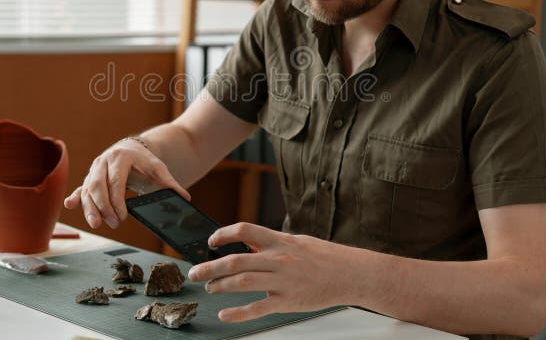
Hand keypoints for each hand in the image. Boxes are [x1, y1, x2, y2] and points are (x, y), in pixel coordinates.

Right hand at [63, 138, 189, 229]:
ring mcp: (95, 168)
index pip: (116, 181)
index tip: (123, 217)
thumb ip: (170, 185)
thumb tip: (185, 198)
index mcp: (121, 157)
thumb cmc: (147, 162)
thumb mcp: (159, 170)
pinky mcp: (90, 177)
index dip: (117, 200)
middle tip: (113, 224)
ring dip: (90, 208)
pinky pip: (82, 188)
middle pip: (98, 185)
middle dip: (103, 207)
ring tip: (96, 224)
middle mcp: (104, 161)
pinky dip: (76, 197)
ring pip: (87, 189)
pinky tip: (70, 205)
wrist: (133, 148)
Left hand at [187, 223, 347, 321]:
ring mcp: (282, 281)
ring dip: (220, 286)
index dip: (223, 234)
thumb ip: (272, 245)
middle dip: (210, 267)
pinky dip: (238, 313)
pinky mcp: (288, 301)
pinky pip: (258, 308)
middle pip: (235, 261)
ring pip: (242, 283)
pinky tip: (224, 314)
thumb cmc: (325, 257)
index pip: (244, 231)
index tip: (211, 241)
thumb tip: (247, 246)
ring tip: (208, 288)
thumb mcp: (297, 242)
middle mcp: (278, 259)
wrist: (351, 274)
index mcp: (280, 241)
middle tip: (195, 272)